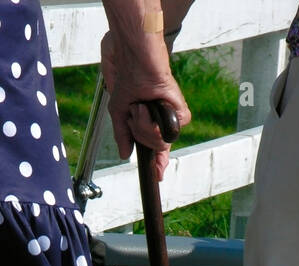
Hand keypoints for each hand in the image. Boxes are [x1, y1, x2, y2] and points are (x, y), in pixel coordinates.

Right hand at [100, 29, 189, 181]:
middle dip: (141, 135)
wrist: (134, 57)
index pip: (157, 146)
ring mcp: (171, 113)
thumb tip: (124, 153)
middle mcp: (162, 118)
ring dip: (144, 127)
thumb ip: (122, 134)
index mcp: (150, 119)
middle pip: (156, 146)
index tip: (158, 175)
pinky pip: (171, 129)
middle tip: (135, 113)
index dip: (158, 162)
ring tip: (140, 106)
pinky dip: (153, 121)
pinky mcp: (178, 106)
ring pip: (161, 140)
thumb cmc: (128, 75)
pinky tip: (147, 105)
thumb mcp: (119, 110)